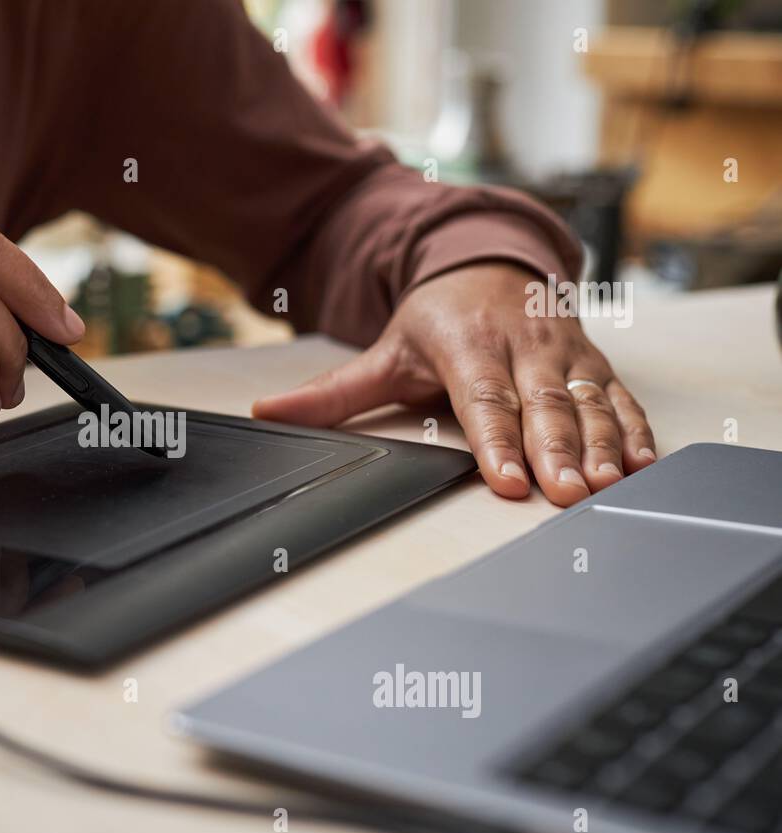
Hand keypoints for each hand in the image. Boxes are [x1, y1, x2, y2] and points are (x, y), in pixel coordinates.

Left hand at [252, 263, 656, 506]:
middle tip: (567, 493)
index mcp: (467, 343)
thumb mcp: (382, 350)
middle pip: (542, 405)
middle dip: (559, 451)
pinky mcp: (593, 362)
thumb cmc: (437, 317)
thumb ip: (330, 393)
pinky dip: (635, 430)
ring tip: (609, 484)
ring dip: (603, 445)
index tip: (508, 482)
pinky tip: (644, 464)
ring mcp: (563, 352)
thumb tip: (266, 413)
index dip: (497, 442)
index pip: (483, 399)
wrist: (487, 262)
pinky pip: (619, 397)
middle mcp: (521, 344)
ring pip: (588, 401)